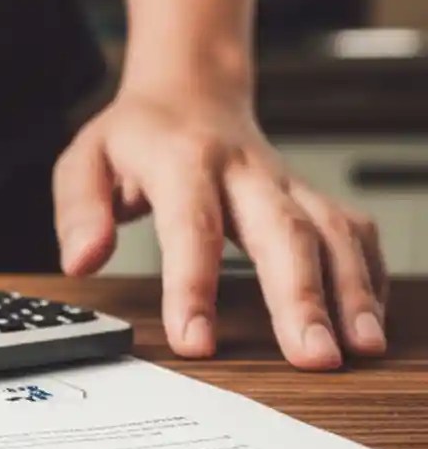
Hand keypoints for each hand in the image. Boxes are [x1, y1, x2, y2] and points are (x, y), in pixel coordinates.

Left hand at [54, 90, 388, 369]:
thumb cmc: (136, 138)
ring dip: (351, 291)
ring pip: (329, 232)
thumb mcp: (84, 160)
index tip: (195, 341)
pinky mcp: (310, 196)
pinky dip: (368, 273)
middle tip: (311, 356)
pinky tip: (368, 319)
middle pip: (282, 232)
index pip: (191, 227)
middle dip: (301, 298)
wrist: (189, 92)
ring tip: (359, 347)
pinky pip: (352, 230)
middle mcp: (244, 171)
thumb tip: (83, 260)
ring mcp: (285, 183)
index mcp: (182, 162)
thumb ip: (80, 210)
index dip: (193, 287)